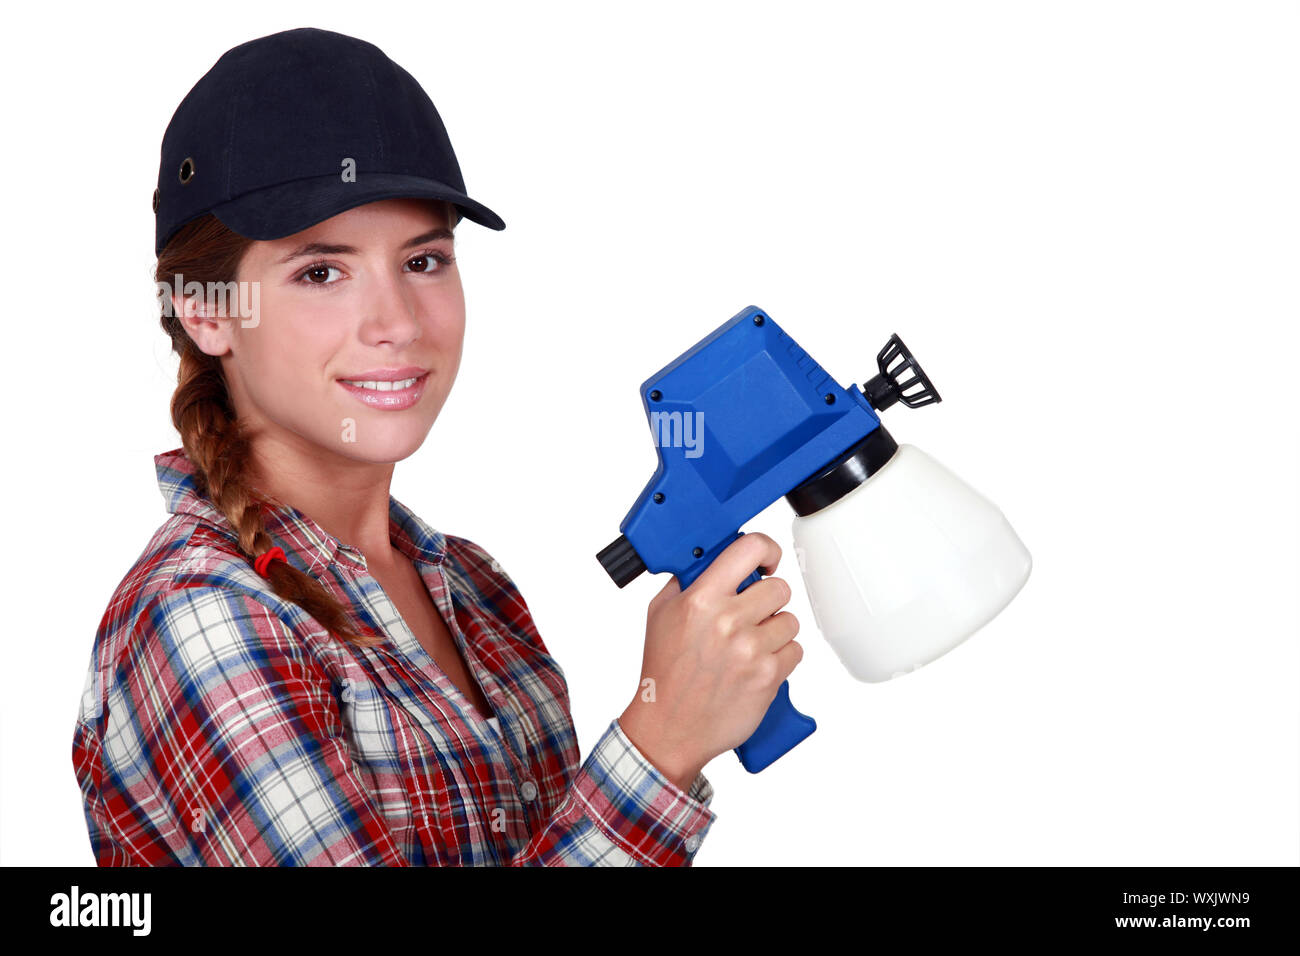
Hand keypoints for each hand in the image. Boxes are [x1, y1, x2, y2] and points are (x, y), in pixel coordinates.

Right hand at [618, 532, 802, 788]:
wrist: (670, 728)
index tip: (767, 560)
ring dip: (775, 631)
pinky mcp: (769, 676)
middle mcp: (727, 621)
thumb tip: (713, 557)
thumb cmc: (664, 674)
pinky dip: (781, 658)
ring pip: (790, 621)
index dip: (766, 549)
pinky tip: (757, 665)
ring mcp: (751, 649)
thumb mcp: (660, 615)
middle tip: (752, 614)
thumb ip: (687, 581)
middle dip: (768, 600)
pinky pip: (795, 651)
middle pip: (779, 587)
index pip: (749, 548)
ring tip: (750, 645)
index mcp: (701, 599)